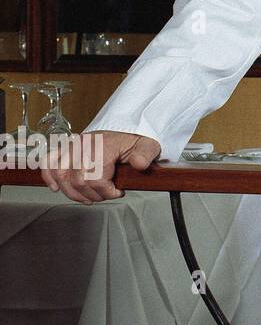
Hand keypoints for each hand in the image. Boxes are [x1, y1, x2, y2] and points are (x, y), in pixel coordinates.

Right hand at [39, 130, 161, 204]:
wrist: (126, 127)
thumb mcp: (148, 145)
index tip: (118, 192)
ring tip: (89, 197)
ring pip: (61, 176)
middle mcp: (84, 145)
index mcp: (103, 144)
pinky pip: (49, 162)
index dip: (107, 192)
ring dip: (73, 192)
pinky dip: (48, 176)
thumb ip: (145, 154)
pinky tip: (55, 188)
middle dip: (93, 194)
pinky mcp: (66, 148)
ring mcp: (73, 146)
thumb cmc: (135, 138)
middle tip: (106, 194)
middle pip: (78, 181)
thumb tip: (139, 164)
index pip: (95, 178)